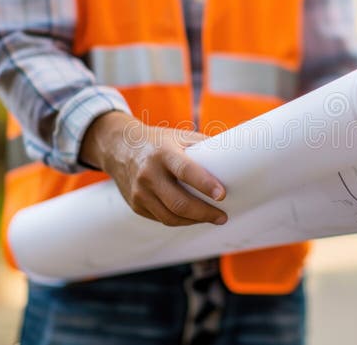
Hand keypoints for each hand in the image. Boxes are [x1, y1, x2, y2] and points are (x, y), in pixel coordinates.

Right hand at [80, 111, 226, 226]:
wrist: (119, 147)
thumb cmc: (158, 141)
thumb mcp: (179, 136)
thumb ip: (204, 146)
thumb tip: (237, 153)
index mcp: (163, 153)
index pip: (186, 170)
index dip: (204, 184)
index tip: (222, 194)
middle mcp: (148, 173)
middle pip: (179, 203)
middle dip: (205, 213)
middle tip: (223, 216)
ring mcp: (139, 192)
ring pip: (171, 217)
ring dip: (195, 220)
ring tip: (213, 218)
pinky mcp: (136, 205)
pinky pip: (162, 218)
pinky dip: (180, 220)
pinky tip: (193, 217)